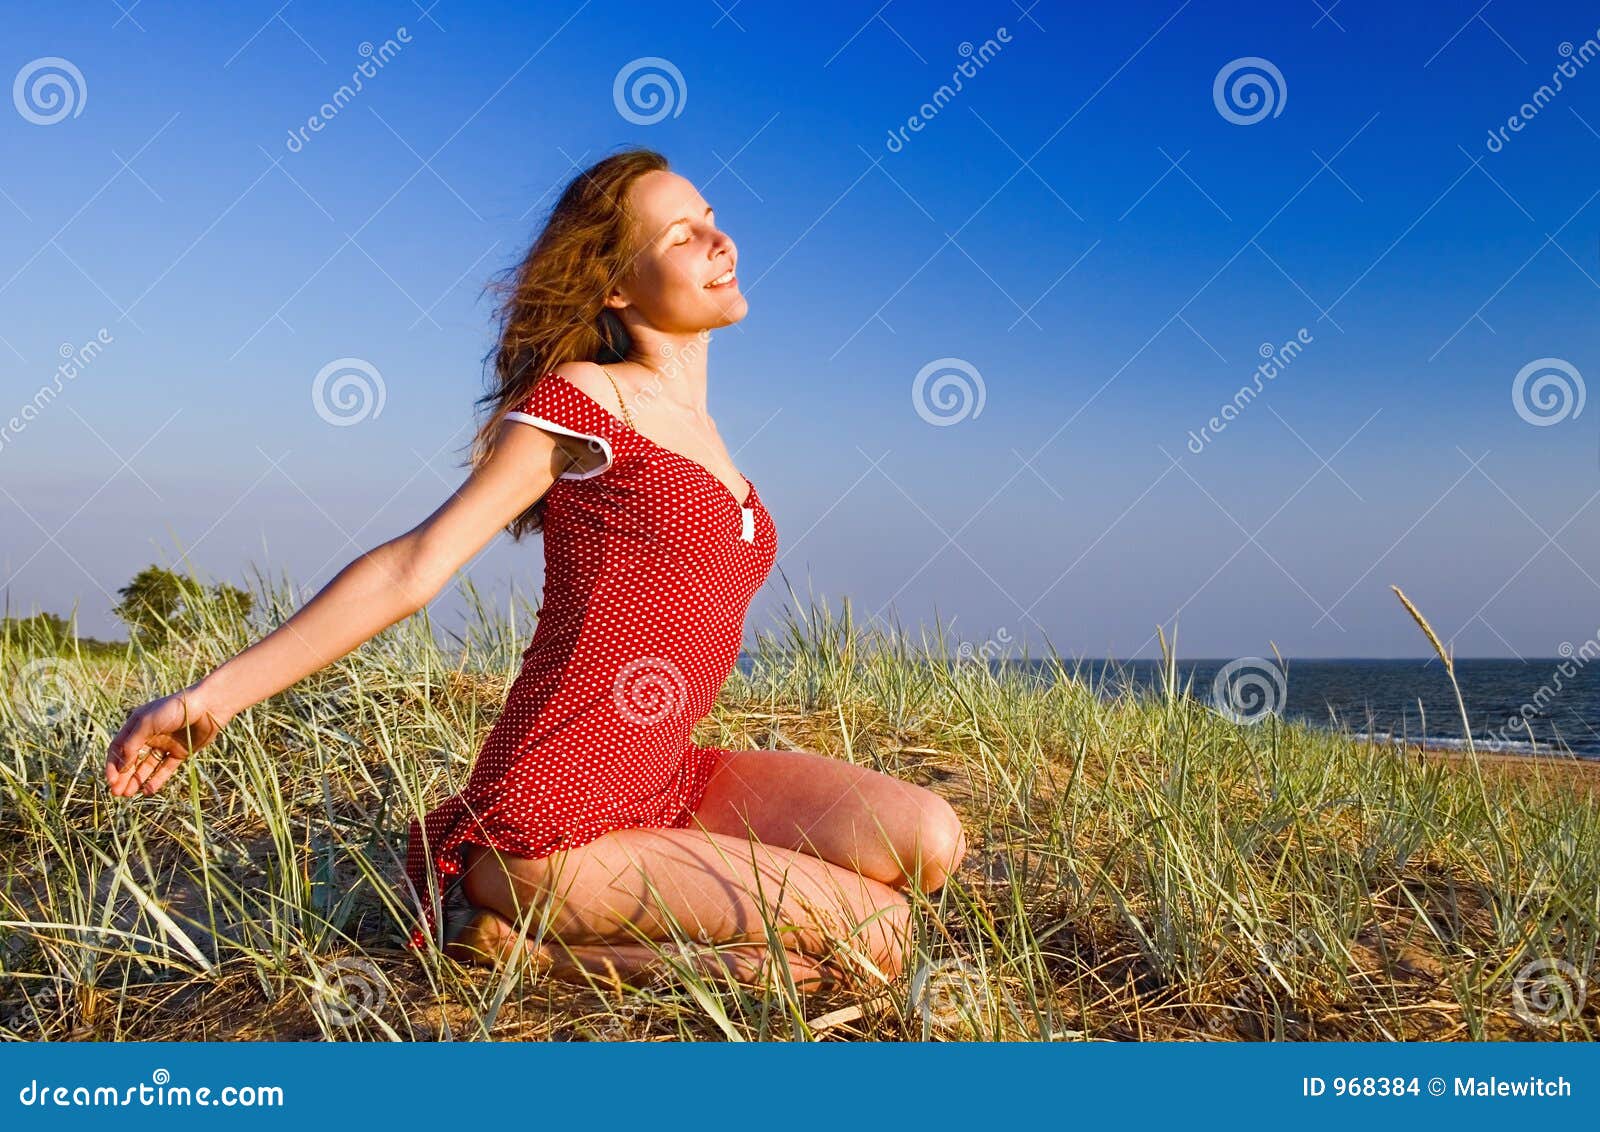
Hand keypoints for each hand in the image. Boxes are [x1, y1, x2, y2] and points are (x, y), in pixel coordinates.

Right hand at [106, 687, 230, 796]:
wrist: (208, 705)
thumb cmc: (174, 708)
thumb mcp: (147, 723)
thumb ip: (132, 744)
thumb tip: (121, 766)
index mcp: (137, 725)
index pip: (118, 748)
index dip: (113, 765)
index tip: (111, 781)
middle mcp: (149, 735)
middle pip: (131, 760)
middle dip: (123, 776)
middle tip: (117, 793)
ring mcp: (165, 744)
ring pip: (147, 766)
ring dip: (136, 780)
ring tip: (128, 795)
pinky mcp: (180, 752)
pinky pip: (165, 769)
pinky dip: (157, 779)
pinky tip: (148, 790)